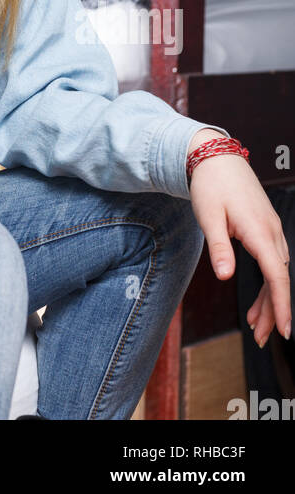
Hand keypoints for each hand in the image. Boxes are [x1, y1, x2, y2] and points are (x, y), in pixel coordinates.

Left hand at [187, 130, 290, 345]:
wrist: (215, 156)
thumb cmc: (210, 184)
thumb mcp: (208, 216)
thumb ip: (219, 247)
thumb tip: (226, 277)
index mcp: (259, 230)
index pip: (277, 275)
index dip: (281, 305)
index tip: (285, 331)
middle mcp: (271, 231)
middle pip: (279, 278)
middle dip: (273, 311)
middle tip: (259, 337)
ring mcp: (271, 229)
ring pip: (277, 272)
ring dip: (269, 299)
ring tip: (256, 325)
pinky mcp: (265, 228)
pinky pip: (272, 261)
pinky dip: (267, 282)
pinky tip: (257, 298)